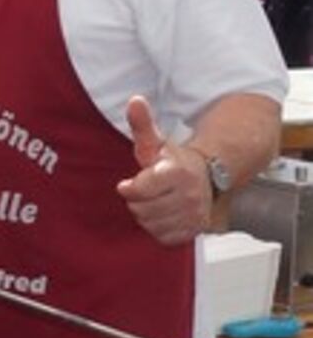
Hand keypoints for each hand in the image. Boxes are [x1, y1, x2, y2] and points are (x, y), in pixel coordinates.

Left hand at [115, 95, 211, 246]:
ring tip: (157, 201)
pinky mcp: (194, 231)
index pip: (138, 190)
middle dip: (138, 200)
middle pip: (140, 209)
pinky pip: (161, 237)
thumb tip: (135, 100)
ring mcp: (194, 215)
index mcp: (178, 173)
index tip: (130, 183)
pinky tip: (164, 214)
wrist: (207, 178)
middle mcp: (190, 195)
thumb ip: (142, 123)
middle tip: (148, 191)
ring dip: (147, 214)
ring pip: (149, 223)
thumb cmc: (173, 162)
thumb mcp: (155, 143)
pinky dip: (158, 228)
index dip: (130, 187)